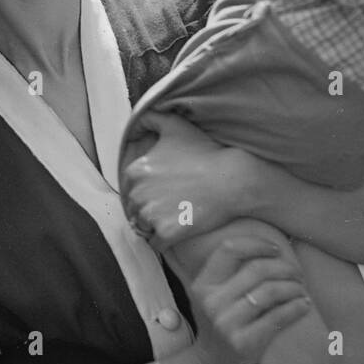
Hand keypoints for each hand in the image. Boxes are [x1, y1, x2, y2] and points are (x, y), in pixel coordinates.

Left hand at [122, 111, 254, 247]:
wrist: (232, 179)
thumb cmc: (205, 152)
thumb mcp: (176, 126)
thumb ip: (151, 118)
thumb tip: (138, 121)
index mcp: (135, 170)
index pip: (131, 189)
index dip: (148, 191)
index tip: (166, 190)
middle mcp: (137, 193)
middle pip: (136, 209)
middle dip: (150, 209)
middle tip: (174, 204)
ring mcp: (150, 215)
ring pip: (144, 228)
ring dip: (155, 226)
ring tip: (177, 217)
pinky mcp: (166, 233)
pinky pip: (156, 245)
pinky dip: (165, 242)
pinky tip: (180, 231)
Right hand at [185, 235, 311, 363]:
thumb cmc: (221, 324)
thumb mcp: (213, 296)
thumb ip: (230, 272)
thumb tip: (270, 246)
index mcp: (203, 284)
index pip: (229, 249)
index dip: (256, 243)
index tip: (276, 249)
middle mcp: (211, 302)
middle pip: (256, 269)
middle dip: (284, 267)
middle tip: (298, 273)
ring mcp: (226, 324)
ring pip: (270, 291)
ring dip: (293, 287)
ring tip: (302, 290)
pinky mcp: (243, 344)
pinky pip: (278, 317)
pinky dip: (296, 307)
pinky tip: (304, 305)